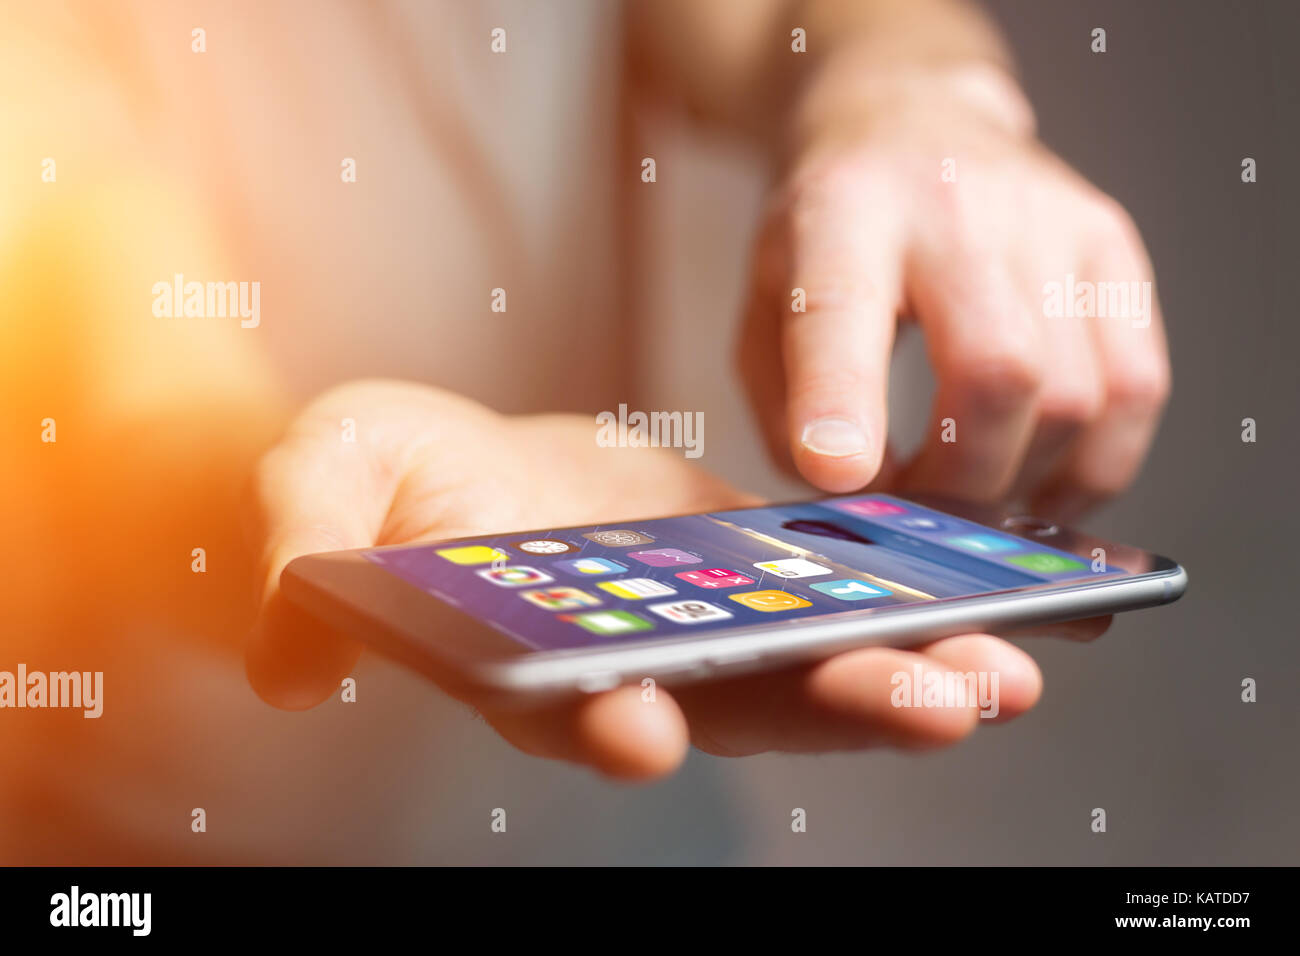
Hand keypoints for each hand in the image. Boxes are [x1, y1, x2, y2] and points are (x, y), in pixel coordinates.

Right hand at [247, 379, 1053, 779]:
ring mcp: (692, 628)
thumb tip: (286, 669)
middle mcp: (624, 670)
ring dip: (903, 673)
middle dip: (831, 710)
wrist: (444, 459)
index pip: (567, 712)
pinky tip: (992, 602)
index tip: (651, 731)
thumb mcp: (320, 490)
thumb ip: (304, 567)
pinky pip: (833, 598)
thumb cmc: (375, 480)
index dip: (603, 724)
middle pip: (730, 707)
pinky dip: (907, 605)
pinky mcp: (741, 575)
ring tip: (1004, 672)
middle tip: (940, 704)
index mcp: (522, 667)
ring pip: (804, 668)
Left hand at [739, 64, 1170, 520]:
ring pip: (1075, 396)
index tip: (838, 474)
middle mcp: (957, 206)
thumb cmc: (831, 233)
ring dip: (1019, 480)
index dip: (842, 402)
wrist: (911, 123)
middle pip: (995, 371)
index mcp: (844, 214)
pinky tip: (1042, 482)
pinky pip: (1136, 390)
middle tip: (920, 509)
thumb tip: (855, 509)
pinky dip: (1093, 466)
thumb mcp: (765, 304)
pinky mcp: (1114, 251)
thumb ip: (790, 409)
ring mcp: (1052, 223)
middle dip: (957, 478)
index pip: (843, 308)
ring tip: (971, 494)